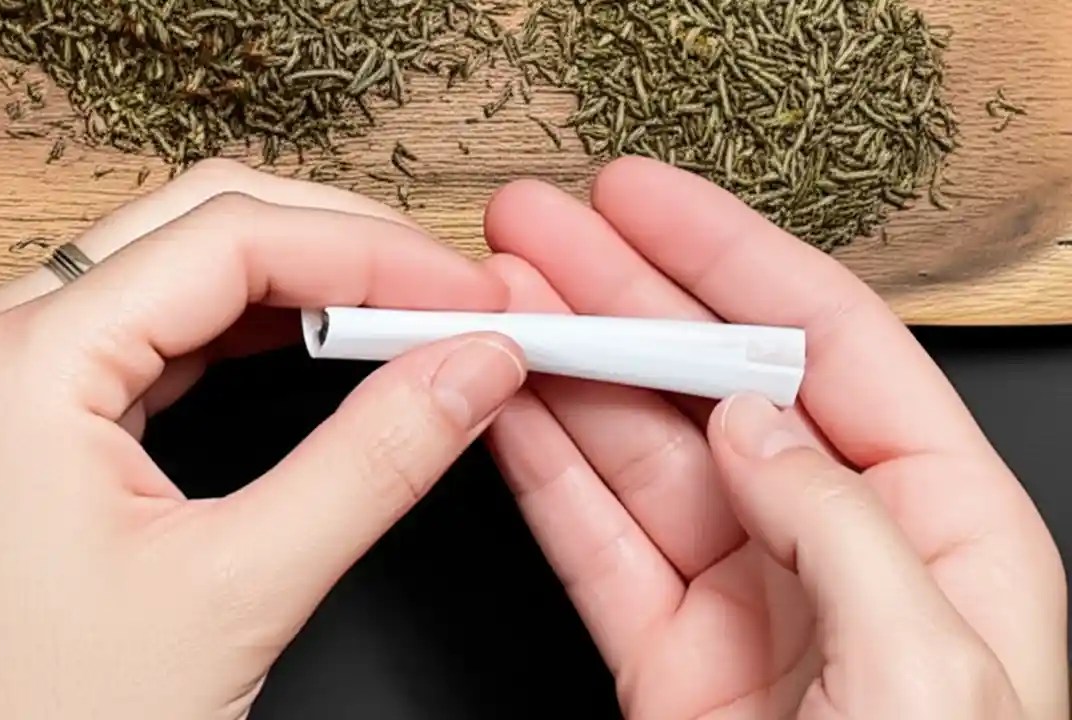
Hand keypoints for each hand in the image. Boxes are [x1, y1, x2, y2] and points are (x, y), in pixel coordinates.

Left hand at [0, 160, 525, 718]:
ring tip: (396, 321)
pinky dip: (238, 337)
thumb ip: (374, 461)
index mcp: (17, 366)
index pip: (228, 239)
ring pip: (170, 274)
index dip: (369, 251)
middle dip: (337, 250)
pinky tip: (310, 352)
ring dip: (294, 289)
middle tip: (441, 295)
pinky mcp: (12, 424)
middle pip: (197, 230)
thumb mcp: (237, 592)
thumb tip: (468, 370)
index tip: (460, 289)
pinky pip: (141, 337)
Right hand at [483, 158, 1067, 718]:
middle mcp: (835, 544)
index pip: (826, 344)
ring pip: (634, 452)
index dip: (728, 254)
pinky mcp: (665, 656)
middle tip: (530, 229)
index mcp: (942, 526)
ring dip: (561, 368)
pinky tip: (498, 407)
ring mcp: (741, 598)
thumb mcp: (929, 670)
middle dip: (618, 292)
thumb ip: (836, 520)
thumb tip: (748, 419)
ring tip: (490, 299)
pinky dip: (540, 470)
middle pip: (711, 382)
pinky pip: (593, 542)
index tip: (640, 196)